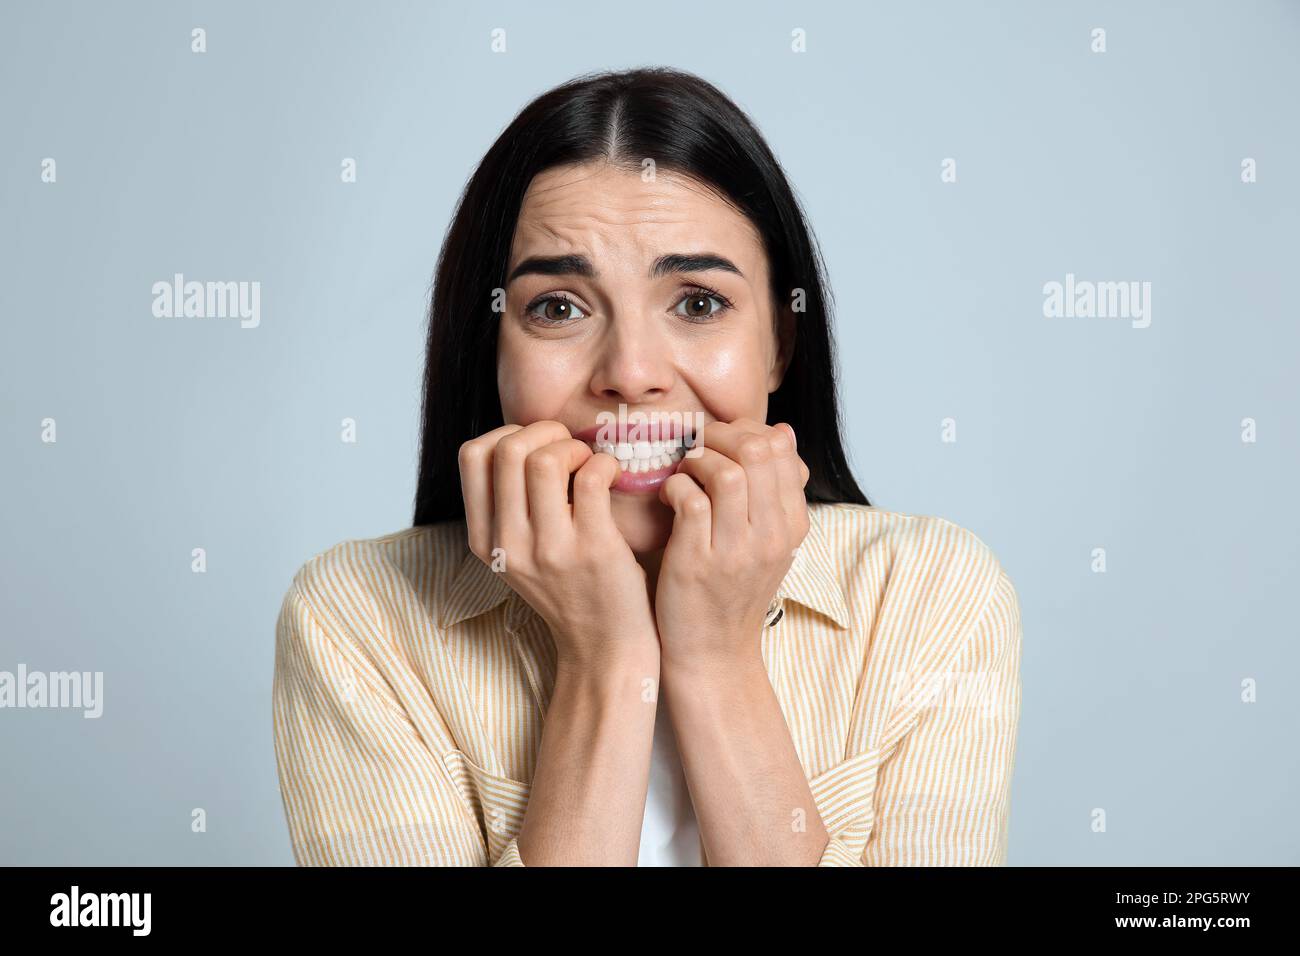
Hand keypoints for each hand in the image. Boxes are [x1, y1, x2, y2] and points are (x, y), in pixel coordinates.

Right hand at [459, 421, 659, 670]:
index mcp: (484, 540)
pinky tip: (612, 478)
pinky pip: (591, 477)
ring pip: (545, 460)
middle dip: (545, 431)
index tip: (536, 448)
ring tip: (589, 465)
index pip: (471, 456)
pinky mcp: (592, 549)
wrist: (604, 647)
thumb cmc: (569, 589)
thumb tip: (522, 438)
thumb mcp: (519, 554)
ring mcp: (549, 549)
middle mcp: (508, 544)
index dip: (507, 434)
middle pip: (507, 449)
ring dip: (574, 447)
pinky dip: (604, 464)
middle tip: (570, 449)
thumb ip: (510, 506)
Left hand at [653, 418, 810, 670]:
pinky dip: (675, 487)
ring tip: (685, 473)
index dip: (745, 432)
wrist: (714, 652)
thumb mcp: (769, 540)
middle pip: (756, 452)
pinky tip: (670, 498)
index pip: (781, 450)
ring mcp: (737, 551)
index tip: (721, 442)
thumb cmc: (733, 589)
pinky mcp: (699, 562)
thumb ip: (774, 488)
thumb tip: (782, 430)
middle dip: (718, 437)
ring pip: (725, 473)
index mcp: (792, 525)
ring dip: (695, 461)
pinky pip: (690, 500)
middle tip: (697, 448)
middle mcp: (772, 536)